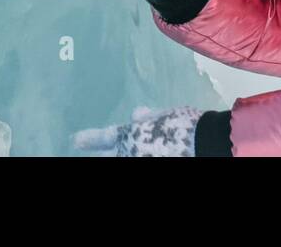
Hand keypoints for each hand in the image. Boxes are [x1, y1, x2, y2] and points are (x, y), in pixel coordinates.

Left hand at [72, 106, 202, 156]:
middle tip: (85, 150)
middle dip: (97, 154)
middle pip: (104, 156)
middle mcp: (129, 153)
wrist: (205, 144)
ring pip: (119, 159)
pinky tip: (152, 152)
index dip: (88, 139)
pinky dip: (141, 155)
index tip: (75, 141)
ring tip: (117, 152)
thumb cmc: (184, 124)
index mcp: (129, 135)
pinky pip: (138, 161)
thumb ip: (148, 117)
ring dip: (116, 154)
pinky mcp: (151, 165)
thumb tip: (138, 115)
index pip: (101, 138)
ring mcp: (138, 161)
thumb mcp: (165, 115)